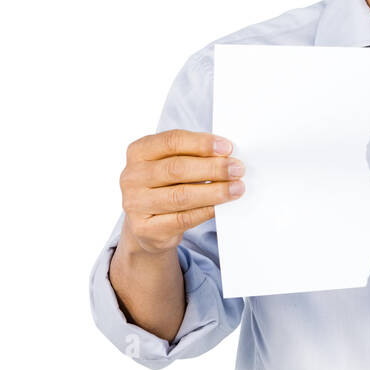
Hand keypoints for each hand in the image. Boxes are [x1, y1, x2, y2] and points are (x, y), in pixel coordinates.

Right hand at [119, 129, 244, 254]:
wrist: (146, 225)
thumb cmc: (165, 186)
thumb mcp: (172, 163)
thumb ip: (193, 155)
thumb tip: (227, 156)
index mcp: (138, 151)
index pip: (172, 141)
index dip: (202, 143)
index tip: (227, 148)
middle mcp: (131, 176)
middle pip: (177, 168)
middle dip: (213, 168)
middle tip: (237, 169)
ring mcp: (135, 203)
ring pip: (181, 195)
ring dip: (214, 191)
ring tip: (236, 188)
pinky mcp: (144, 228)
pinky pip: (182, 219)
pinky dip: (205, 211)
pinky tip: (220, 206)